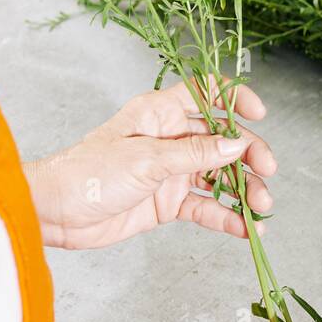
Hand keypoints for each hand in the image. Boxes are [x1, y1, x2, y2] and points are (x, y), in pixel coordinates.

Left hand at [23, 81, 275, 249]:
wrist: (53, 213)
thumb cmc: (88, 173)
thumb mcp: (146, 159)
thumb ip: (195, 153)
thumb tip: (237, 145)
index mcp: (161, 113)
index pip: (206, 93)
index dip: (235, 98)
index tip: (259, 115)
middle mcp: (171, 138)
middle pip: (224, 139)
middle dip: (250, 155)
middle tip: (268, 173)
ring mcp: (172, 171)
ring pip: (220, 175)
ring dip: (244, 189)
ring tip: (261, 208)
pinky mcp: (168, 202)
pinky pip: (205, 207)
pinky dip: (226, 217)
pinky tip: (244, 228)